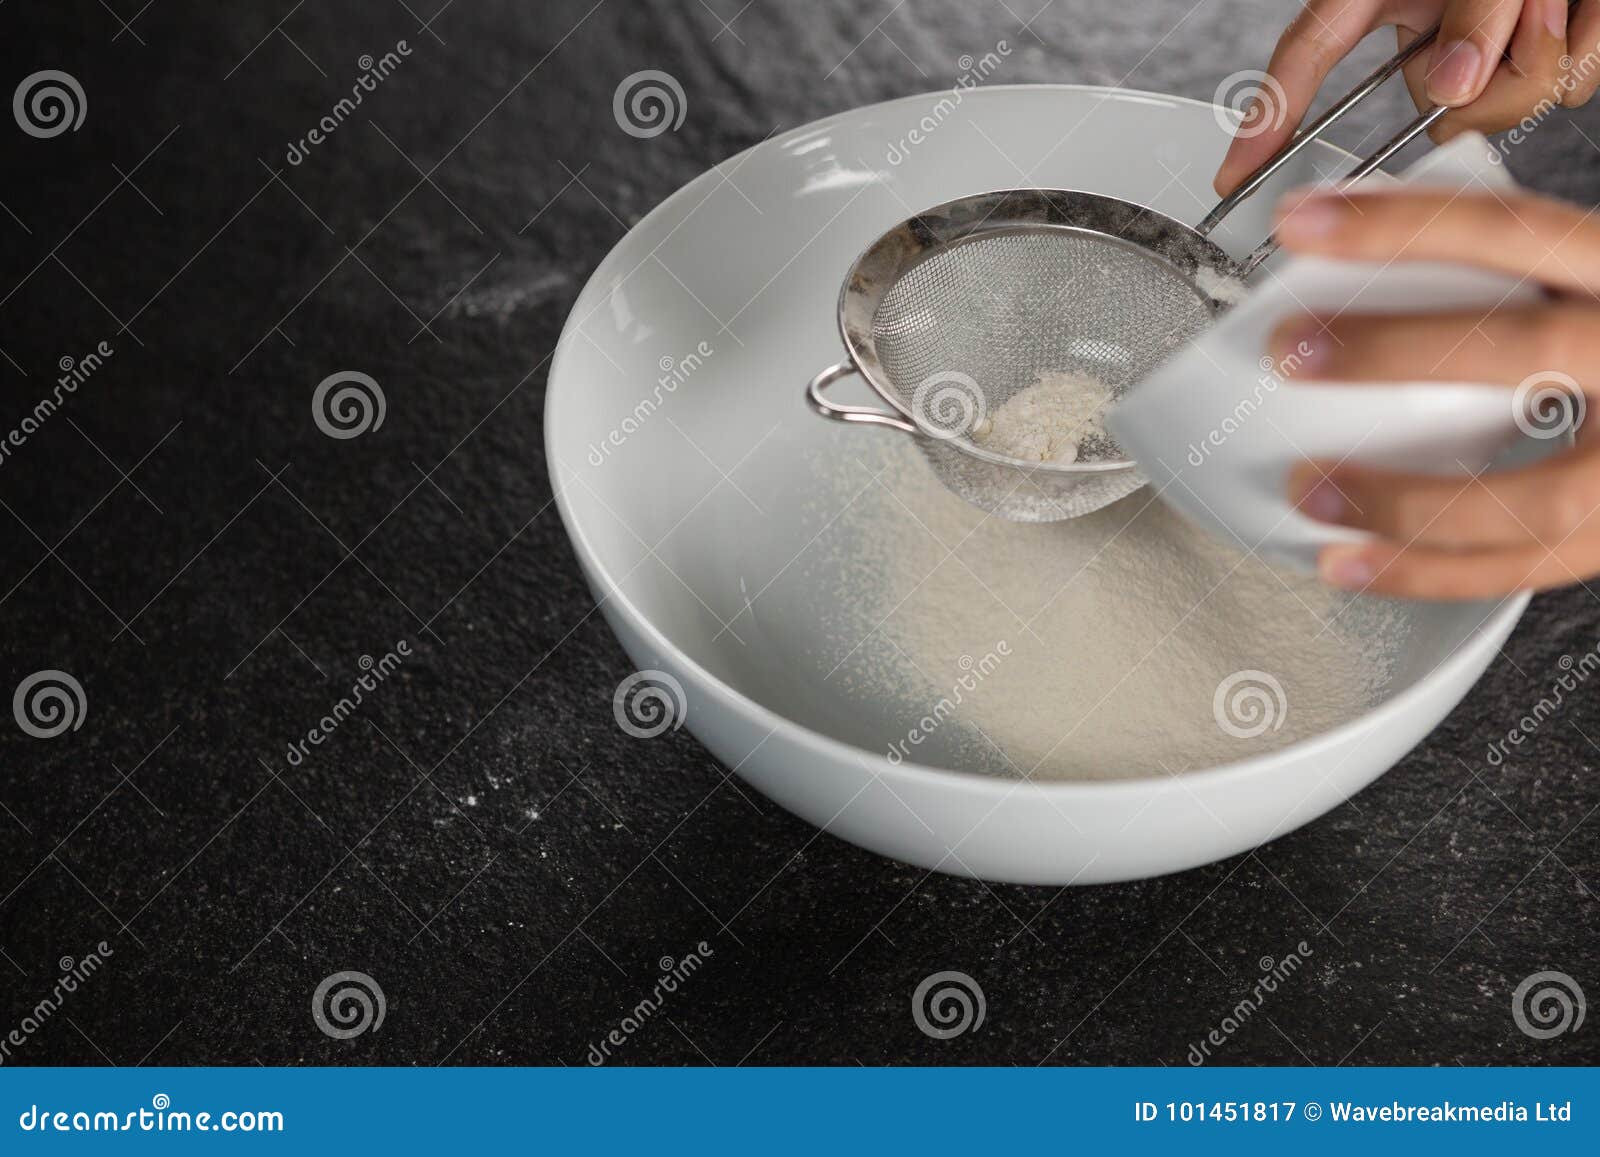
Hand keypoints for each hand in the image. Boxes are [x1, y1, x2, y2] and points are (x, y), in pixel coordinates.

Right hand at [1214, 0, 1599, 195]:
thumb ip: (1473, 10)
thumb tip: (1454, 86)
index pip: (1308, 57)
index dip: (1268, 120)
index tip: (1235, 177)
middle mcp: (1427, 33)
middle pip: (1446, 108)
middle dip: (1506, 71)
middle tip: (1535, 5)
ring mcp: (1479, 55)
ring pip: (1511, 105)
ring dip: (1554, 48)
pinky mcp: (1528, 64)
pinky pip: (1566, 87)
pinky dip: (1591, 42)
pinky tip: (1580, 4)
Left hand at [1268, 187, 1599, 598]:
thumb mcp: (1584, 281)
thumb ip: (1509, 273)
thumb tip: (1357, 258)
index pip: (1515, 232)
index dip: (1402, 224)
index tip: (1302, 221)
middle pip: (1527, 350)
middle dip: (1395, 350)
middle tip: (1291, 351)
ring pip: (1532, 496)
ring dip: (1403, 500)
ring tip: (1308, 488)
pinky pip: (1524, 569)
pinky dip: (1427, 573)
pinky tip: (1350, 561)